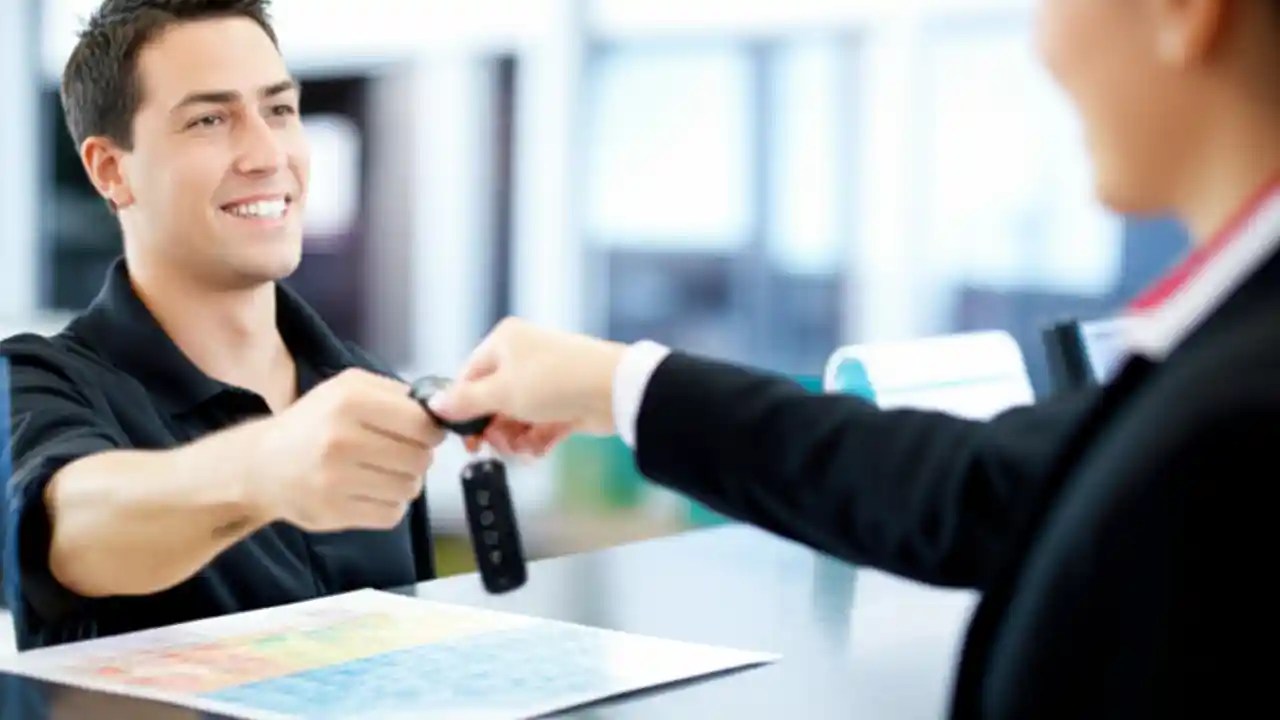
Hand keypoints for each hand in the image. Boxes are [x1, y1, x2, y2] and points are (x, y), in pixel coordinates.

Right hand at [252, 368, 445, 531]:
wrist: (261, 464)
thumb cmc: (315, 422)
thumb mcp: (348, 387)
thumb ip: (396, 392)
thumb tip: (441, 408)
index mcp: (349, 401)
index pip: (422, 424)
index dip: (432, 431)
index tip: (424, 433)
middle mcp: (340, 439)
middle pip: (420, 459)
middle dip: (419, 457)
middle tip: (402, 454)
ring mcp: (334, 479)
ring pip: (409, 489)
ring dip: (406, 482)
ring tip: (384, 472)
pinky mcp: (333, 512)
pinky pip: (392, 514)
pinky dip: (390, 505)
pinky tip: (372, 491)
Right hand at [428, 318, 626, 456]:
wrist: (615, 391)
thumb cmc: (557, 380)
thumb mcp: (502, 392)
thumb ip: (466, 402)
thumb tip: (434, 404)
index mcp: (505, 342)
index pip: (469, 376)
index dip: (464, 408)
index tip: (464, 436)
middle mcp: (524, 357)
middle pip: (492, 401)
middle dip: (494, 429)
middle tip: (497, 446)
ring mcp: (546, 381)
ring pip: (515, 417)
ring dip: (515, 439)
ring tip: (523, 450)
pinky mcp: (564, 403)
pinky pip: (539, 425)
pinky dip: (536, 441)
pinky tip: (538, 451)